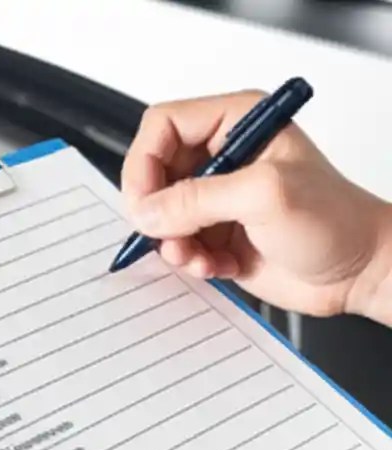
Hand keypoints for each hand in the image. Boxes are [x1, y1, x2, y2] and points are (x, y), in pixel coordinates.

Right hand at [122, 90, 391, 323]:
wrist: (358, 271)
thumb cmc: (336, 222)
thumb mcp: (264, 197)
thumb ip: (198, 199)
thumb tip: (147, 212)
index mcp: (236, 124)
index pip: (163, 125)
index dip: (144, 161)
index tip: (146, 201)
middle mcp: (222, 156)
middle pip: (153, 171)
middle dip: (157, 210)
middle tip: (170, 234)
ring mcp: (217, 196)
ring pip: (159, 213)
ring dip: (172, 241)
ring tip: (197, 256)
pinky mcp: (215, 232)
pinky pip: (175, 242)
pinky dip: (188, 259)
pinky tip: (216, 265)